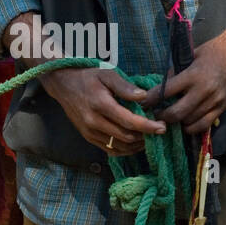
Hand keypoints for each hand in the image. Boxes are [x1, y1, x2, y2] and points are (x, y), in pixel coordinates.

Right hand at [43, 65, 166, 154]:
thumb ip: (125, 87)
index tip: (162, 127)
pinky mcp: (88, 137)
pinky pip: (110, 150)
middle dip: (146, 136)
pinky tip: (135, 143)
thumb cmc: (88, 77)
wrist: (63, 85)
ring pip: (119, 146)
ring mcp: (90, 132)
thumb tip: (144, 97)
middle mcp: (94, 122)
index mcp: (101, 104)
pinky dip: (125, 149)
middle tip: (159, 130)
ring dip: (137, 145)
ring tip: (150, 137)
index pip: (129, 121)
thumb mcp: (107, 74)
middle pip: (126, 136)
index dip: (148, 126)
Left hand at [141, 19, 225, 134]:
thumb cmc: (214, 50)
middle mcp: (204, 90)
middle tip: (155, 114)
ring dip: (177, 122)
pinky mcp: (222, 107)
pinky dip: (192, 127)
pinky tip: (184, 123)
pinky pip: (204, 125)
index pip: (168, 91)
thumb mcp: (191, 55)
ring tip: (168, 118)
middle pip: (177, 113)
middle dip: (162, 116)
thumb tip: (161, 85)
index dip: (152, 99)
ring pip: (190, 121)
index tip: (143, 102)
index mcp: (194, 74)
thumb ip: (177, 71)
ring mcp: (215, 101)